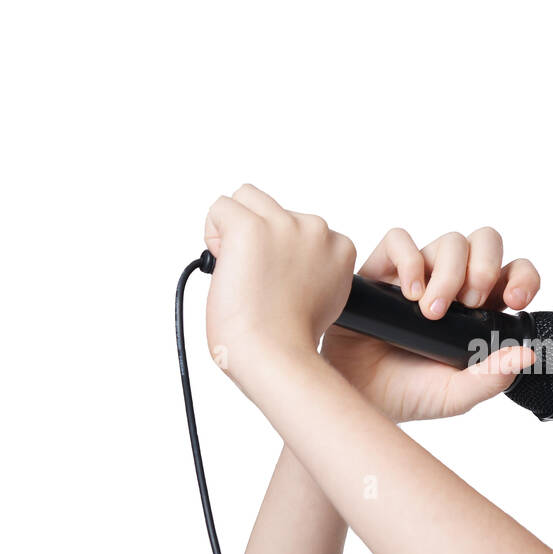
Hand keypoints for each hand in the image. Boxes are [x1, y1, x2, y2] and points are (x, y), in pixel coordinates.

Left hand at [203, 184, 355, 385]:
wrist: (275, 355)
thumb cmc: (290, 340)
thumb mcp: (320, 299)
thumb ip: (310, 270)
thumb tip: (281, 261)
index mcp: (339, 248)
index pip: (302, 228)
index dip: (280, 252)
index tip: (277, 282)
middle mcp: (317, 231)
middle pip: (274, 209)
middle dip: (257, 236)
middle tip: (253, 277)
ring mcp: (285, 225)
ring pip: (246, 198)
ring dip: (234, 226)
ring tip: (236, 266)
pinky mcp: (250, 227)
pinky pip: (220, 207)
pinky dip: (213, 232)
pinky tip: (222, 264)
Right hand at [320, 227, 538, 421]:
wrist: (355, 397)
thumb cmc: (405, 394)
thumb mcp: (455, 395)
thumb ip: (492, 378)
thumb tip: (527, 356)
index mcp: (480, 309)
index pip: (513, 273)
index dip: (523, 277)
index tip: (515, 301)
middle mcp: (453, 284)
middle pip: (484, 243)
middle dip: (485, 266)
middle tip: (471, 301)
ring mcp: (418, 274)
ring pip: (449, 242)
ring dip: (448, 272)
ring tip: (431, 312)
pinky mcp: (382, 269)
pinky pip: (399, 240)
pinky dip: (409, 259)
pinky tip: (409, 293)